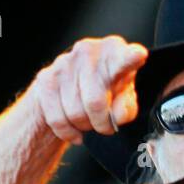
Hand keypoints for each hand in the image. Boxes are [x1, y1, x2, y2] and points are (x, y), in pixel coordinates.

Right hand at [31, 35, 147, 144]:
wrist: (71, 89)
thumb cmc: (105, 91)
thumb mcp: (124, 100)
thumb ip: (126, 108)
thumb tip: (118, 115)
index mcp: (114, 52)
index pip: (123, 57)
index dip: (131, 58)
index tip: (138, 55)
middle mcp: (87, 51)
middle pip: (95, 102)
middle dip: (101, 123)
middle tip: (105, 125)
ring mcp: (64, 63)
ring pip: (75, 113)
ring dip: (84, 126)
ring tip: (88, 119)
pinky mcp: (45, 79)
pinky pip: (57, 119)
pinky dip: (68, 132)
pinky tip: (74, 128)